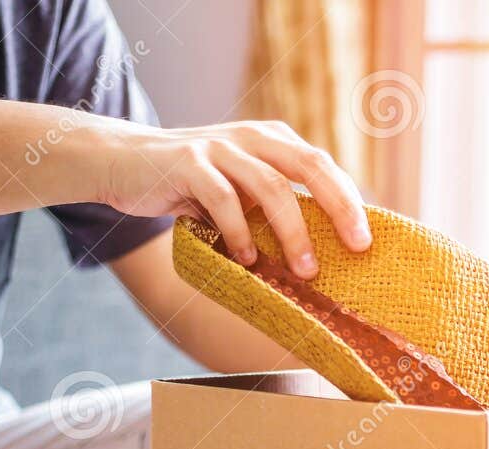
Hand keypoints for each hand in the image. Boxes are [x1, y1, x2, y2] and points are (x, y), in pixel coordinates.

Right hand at [97, 120, 370, 275]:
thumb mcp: (239, 189)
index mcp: (271, 140)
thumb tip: (321, 253)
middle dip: (339, 208)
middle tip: (356, 247)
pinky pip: (224, 199)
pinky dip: (240, 233)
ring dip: (292, 232)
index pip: (322, 165)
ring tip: (305, 270)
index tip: (368, 240)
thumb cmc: (190, 186)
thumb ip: (273, 207)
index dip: (349, 200)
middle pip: (309, 167)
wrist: (121, 162)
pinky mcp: (187, 162)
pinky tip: (246, 259)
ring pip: (270, 186)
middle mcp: (251, 137)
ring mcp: (219, 147)